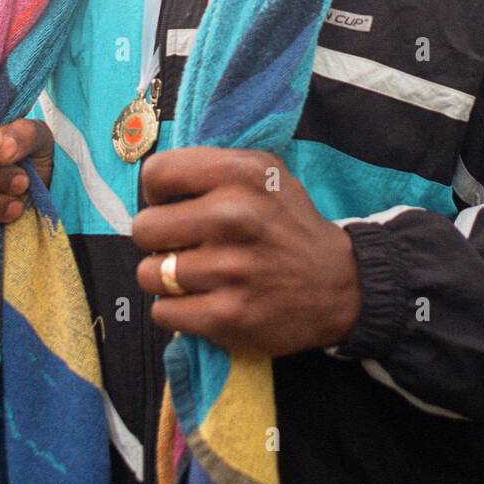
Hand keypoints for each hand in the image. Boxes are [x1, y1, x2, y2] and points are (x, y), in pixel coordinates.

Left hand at [132, 147, 362, 356]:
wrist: (340, 284)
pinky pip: (163, 312)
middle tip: (185, 246)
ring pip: (149, 274)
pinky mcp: (227, 316)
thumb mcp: (264, 172)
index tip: (175, 206)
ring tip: (196, 276)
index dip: (158, 193)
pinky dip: (177, 309)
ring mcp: (229, 270)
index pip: (157, 173)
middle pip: (144, 228)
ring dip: (166, 278)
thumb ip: (212, 167)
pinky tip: (203, 300)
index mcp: (241, 174)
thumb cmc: (289, 224)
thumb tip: (155, 182)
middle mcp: (233, 217)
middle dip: (159, 240)